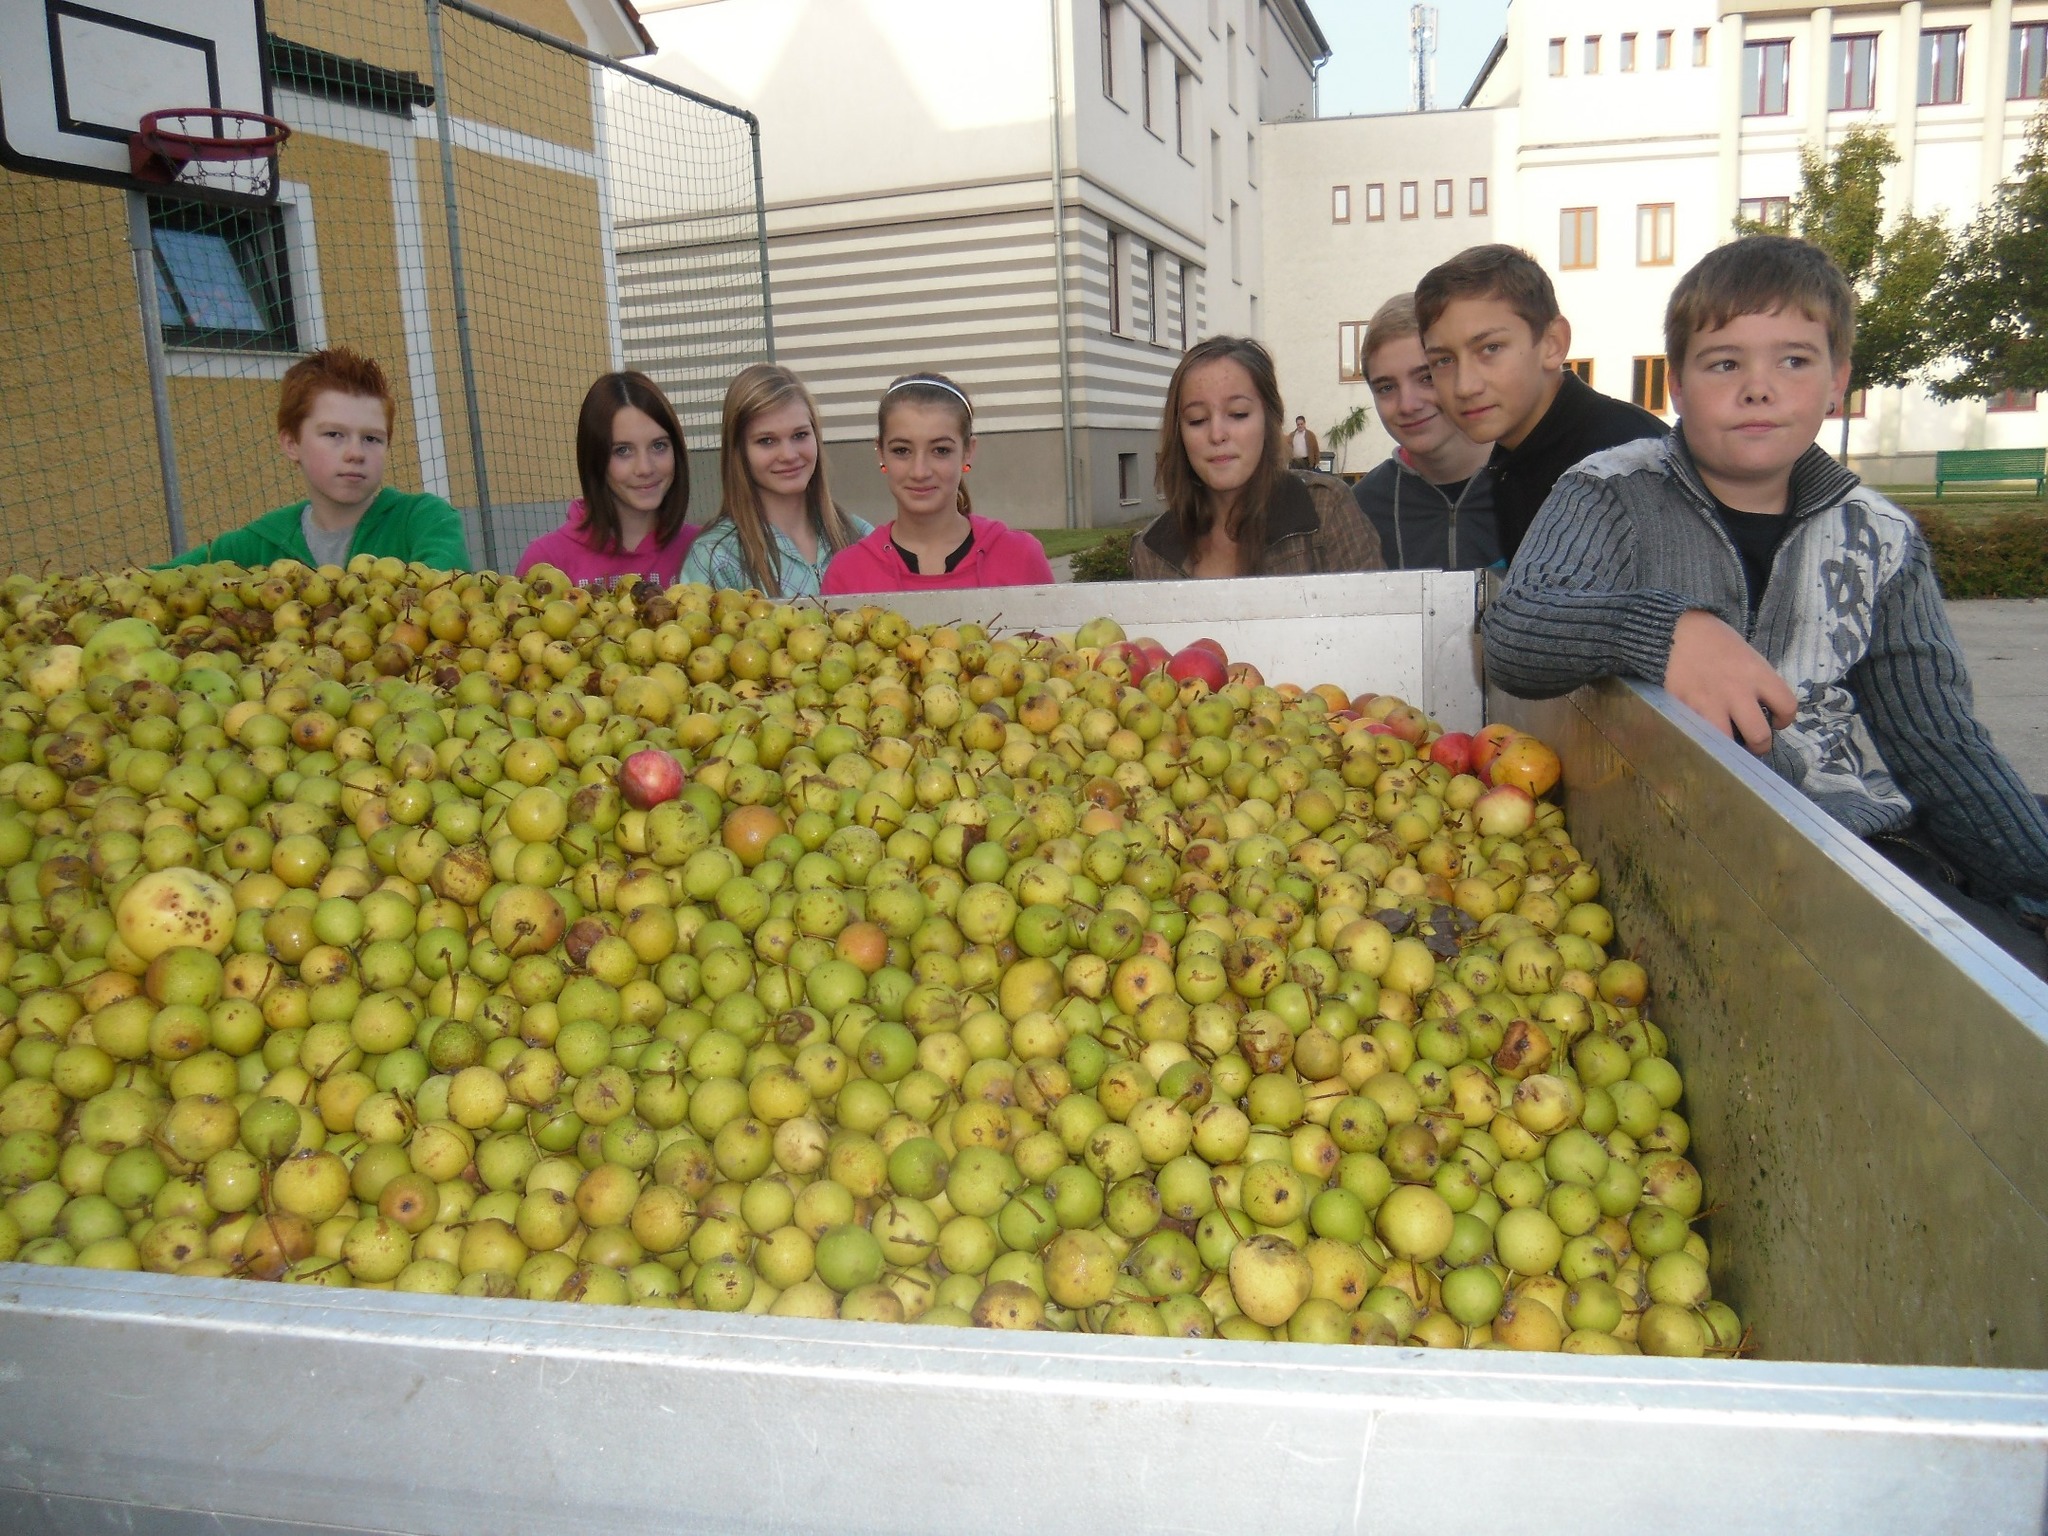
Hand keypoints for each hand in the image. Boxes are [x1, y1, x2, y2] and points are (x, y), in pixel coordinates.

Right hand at [1664, 611, 1796, 754]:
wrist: (1677, 631)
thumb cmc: (1716, 643)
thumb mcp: (1748, 657)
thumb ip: (1758, 684)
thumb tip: (1762, 713)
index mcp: (1757, 674)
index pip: (1787, 707)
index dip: (1785, 719)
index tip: (1776, 721)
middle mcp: (1736, 692)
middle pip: (1759, 735)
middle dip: (1759, 746)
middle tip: (1753, 744)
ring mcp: (1708, 703)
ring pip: (1727, 742)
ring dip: (1730, 749)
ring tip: (1727, 746)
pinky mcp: (1683, 708)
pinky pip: (1697, 734)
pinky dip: (1702, 737)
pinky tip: (1702, 731)